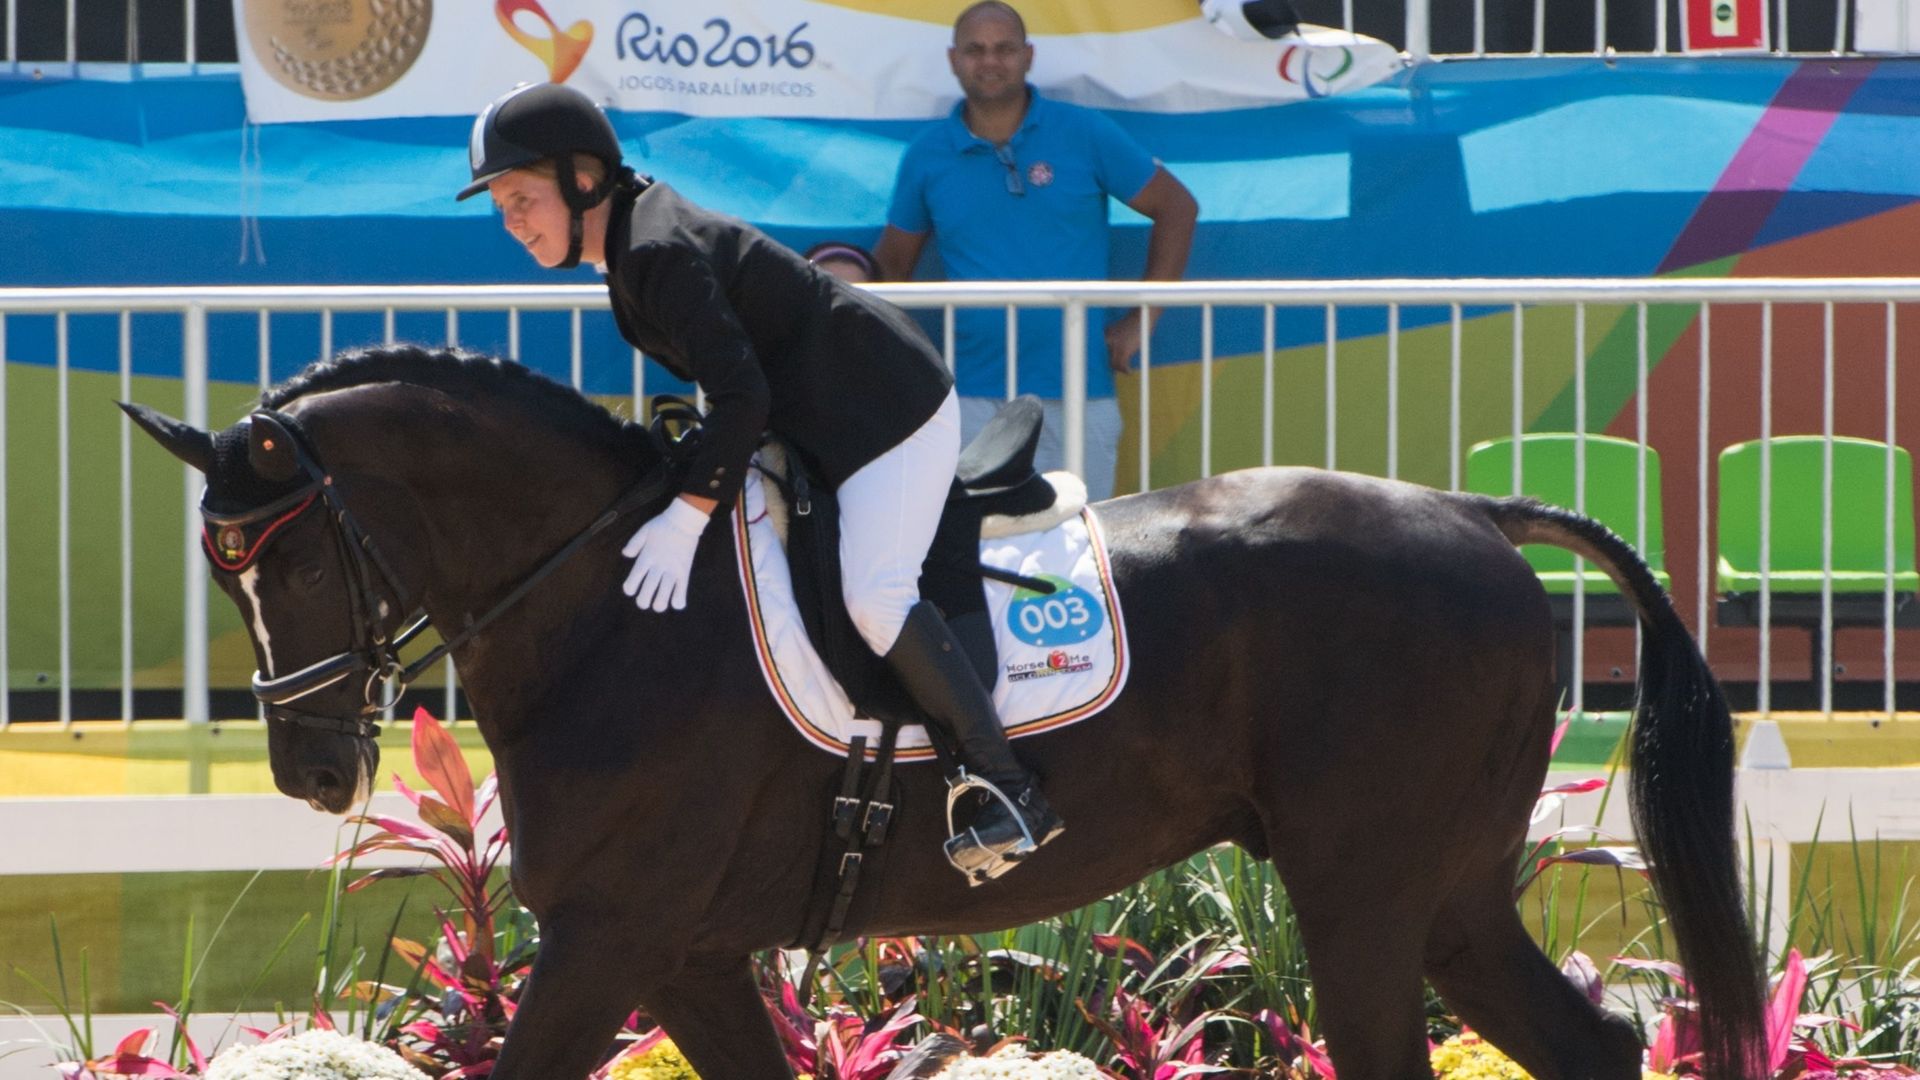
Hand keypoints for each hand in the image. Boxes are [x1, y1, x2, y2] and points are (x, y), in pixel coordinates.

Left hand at [620, 497, 710, 611]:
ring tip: (657, 605)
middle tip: (643, 603)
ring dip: (659, 604)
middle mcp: (658, 565)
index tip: (630, 590)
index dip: (630, 588)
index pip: (635, 577)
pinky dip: (679, 600)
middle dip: (643, 601)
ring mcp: (673, 569)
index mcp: (647, 556)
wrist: (685, 521)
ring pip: (664, 594)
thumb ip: (634, 544)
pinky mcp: (684, 571)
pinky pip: (682, 590)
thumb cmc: (662, 525)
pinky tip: (676, 603)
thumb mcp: (644, 530)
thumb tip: (625, 554)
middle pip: (648, 589)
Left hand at [1105, 312, 1144, 373]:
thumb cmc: (1135, 322)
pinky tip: (1128, 371)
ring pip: (1112, 363)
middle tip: (1112, 370)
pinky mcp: (1124, 350)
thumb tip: (1118, 353)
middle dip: (1107, 364)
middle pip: (1103, 357)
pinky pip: (1121, 365)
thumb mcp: (1122, 329)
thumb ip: (1117, 339)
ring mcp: (1115, 345)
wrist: (1143, 315)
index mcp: (1106, 333)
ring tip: (1124, 369)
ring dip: (1118, 368)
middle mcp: (1108, 339)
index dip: (1103, 358)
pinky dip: (1125, 370)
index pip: (1099, 349)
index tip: (1106, 364)